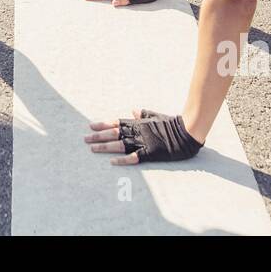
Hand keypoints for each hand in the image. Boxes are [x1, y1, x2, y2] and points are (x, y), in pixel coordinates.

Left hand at [83, 108, 202, 164]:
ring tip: (93, 148)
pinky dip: (123, 159)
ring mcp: (143, 142)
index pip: (116, 122)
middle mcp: (137, 131)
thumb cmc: (171, 123)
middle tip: (85, 139)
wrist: (186, 131)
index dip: (102, 124)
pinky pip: (134, 157)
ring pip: (120, 144)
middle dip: (98, 136)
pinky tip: (112, 162)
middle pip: (114, 133)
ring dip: (105, 146)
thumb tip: (133, 109)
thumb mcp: (155, 115)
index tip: (90, 126)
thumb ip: (143, 113)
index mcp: (137, 122)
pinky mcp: (150, 153)